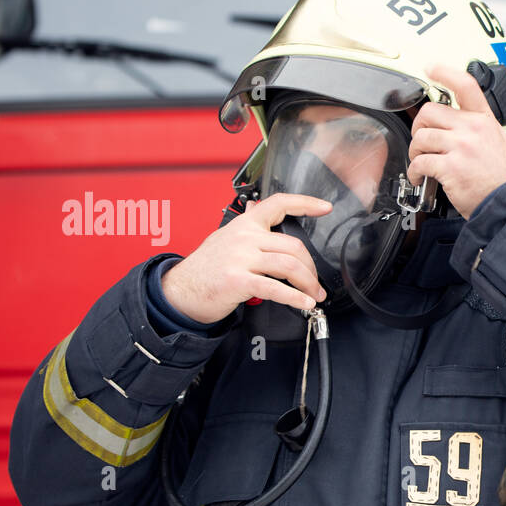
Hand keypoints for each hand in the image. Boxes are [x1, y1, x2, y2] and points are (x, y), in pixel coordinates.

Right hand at [160, 193, 331, 323]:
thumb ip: (248, 230)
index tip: (325, 207)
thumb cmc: (206, 268)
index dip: (305, 203)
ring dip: (308, 284)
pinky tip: (305, 302)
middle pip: (293, 246)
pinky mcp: (238, 280)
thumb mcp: (226, 239)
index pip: (278, 204)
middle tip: (316, 282)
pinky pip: (275, 287)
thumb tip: (262, 214)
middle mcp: (244, 237)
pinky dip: (295, 297)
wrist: (181, 290)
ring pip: (289, 265)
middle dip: (312, 268)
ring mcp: (240, 258)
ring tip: (315, 295)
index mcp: (245, 224)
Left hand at [407, 62, 505, 218]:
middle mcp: (473, 129)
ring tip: (420, 161)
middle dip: (418, 126)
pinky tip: (420, 177)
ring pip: (421, 137)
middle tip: (420, 139)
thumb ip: (474, 127)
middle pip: (430, 112)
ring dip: (415, 151)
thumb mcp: (494, 141)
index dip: (444, 72)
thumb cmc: (499, 178)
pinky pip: (420, 162)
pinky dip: (415, 171)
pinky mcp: (451, 167)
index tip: (431, 68)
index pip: (465, 85)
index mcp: (484, 120)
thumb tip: (450, 122)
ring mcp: (461, 146)